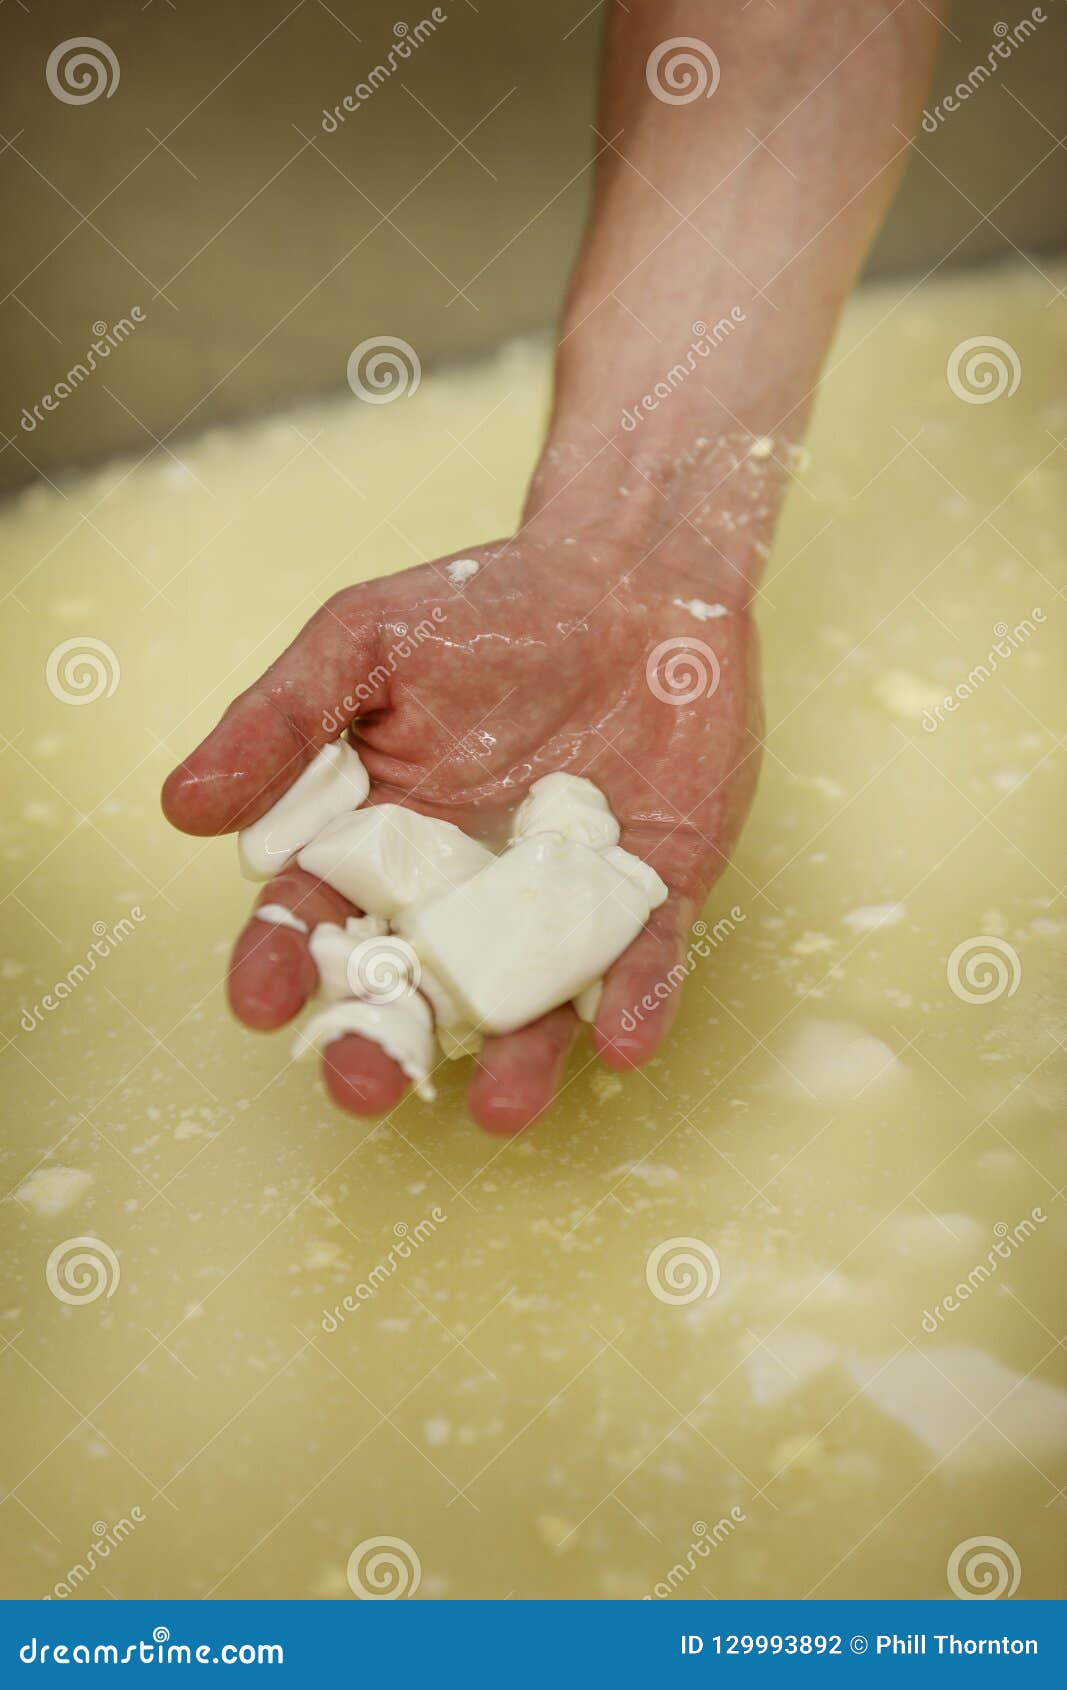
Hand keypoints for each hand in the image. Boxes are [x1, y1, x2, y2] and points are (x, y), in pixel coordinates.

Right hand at [161, 526, 761, 1132]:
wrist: (635, 579)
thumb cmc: (490, 607)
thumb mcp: (367, 643)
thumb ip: (282, 723)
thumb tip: (180, 807)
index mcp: (384, 842)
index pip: (319, 918)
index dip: (284, 962)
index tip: (260, 1001)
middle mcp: (465, 894)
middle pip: (415, 988)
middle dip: (384, 1042)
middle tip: (366, 1084)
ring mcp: (558, 903)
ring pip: (530, 999)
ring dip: (515, 1057)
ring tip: (501, 1107)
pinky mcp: (651, 894)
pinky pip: (644, 959)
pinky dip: (637, 1001)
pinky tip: (626, 1041)